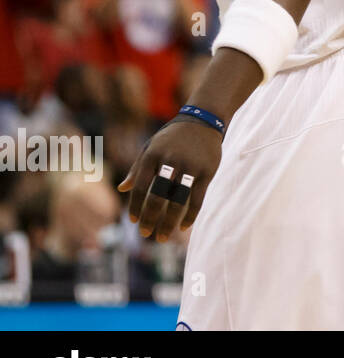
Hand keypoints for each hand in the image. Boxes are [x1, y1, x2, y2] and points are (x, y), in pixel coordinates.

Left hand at [118, 118, 222, 241]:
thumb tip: (122, 189)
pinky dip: (190, 215)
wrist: (203, 120)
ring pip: (178, 201)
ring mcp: (191, 166)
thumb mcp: (151, 147)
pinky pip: (197, 198)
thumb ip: (137, 168)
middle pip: (158, 196)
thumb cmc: (173, 137)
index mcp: (153, 155)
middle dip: (150, 218)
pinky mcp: (207, 171)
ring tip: (163, 237)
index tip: (133, 221)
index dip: (135, 205)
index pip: (140, 186)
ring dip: (169, 222)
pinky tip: (184, 227)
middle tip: (145, 233)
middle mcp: (171, 161)